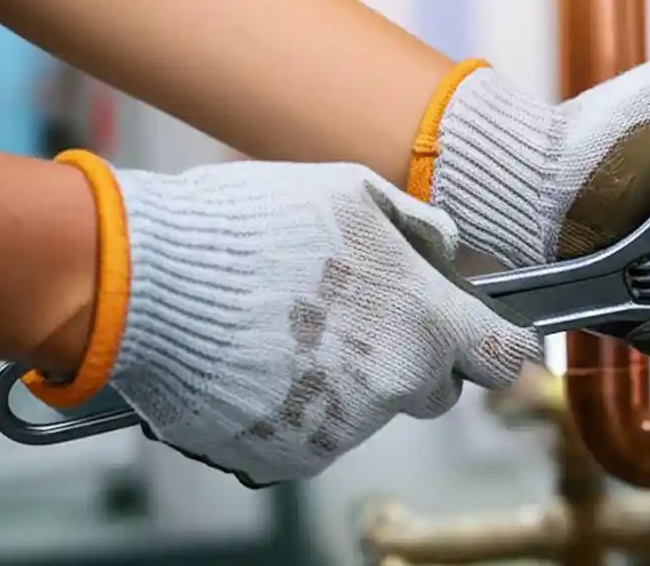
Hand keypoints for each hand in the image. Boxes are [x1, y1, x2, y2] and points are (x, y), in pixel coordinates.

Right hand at [29, 156, 540, 485]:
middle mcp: (392, 385)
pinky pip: (314, 435)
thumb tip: (448, 251)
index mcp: (421, 320)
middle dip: (414, 360)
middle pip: (436, 389)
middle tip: (358, 318)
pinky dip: (296, 408)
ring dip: (347, 380)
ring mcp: (340, 428)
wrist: (145, 284)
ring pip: (371, 410)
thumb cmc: (248, 227)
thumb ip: (418, 227)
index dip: (499, 343)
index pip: (504, 356)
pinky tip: (259, 363)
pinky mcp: (287, 457)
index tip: (484, 336)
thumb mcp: (350, 193)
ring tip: (285, 329)